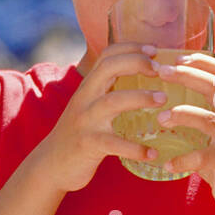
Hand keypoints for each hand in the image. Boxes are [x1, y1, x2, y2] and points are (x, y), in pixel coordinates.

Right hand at [38, 42, 167, 192]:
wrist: (51, 165)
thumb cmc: (79, 135)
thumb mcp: (89, 108)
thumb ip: (108, 93)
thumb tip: (140, 81)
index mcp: (88, 87)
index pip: (106, 56)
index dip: (130, 48)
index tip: (154, 50)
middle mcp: (84, 99)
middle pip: (108, 69)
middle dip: (136, 63)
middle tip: (161, 71)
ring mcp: (85, 121)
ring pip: (113, 101)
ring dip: (141, 97)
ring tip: (163, 99)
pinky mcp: (87, 144)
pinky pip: (115, 143)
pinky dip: (135, 148)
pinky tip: (153, 153)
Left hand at [150, 54, 214, 213]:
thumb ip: (200, 112)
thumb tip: (161, 97)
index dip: (200, 61)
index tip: (175, 58)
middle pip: (214, 87)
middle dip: (186, 76)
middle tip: (161, 73)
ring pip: (208, 119)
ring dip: (182, 114)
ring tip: (160, 118)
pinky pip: (203, 157)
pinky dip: (183, 160)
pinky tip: (167, 164)